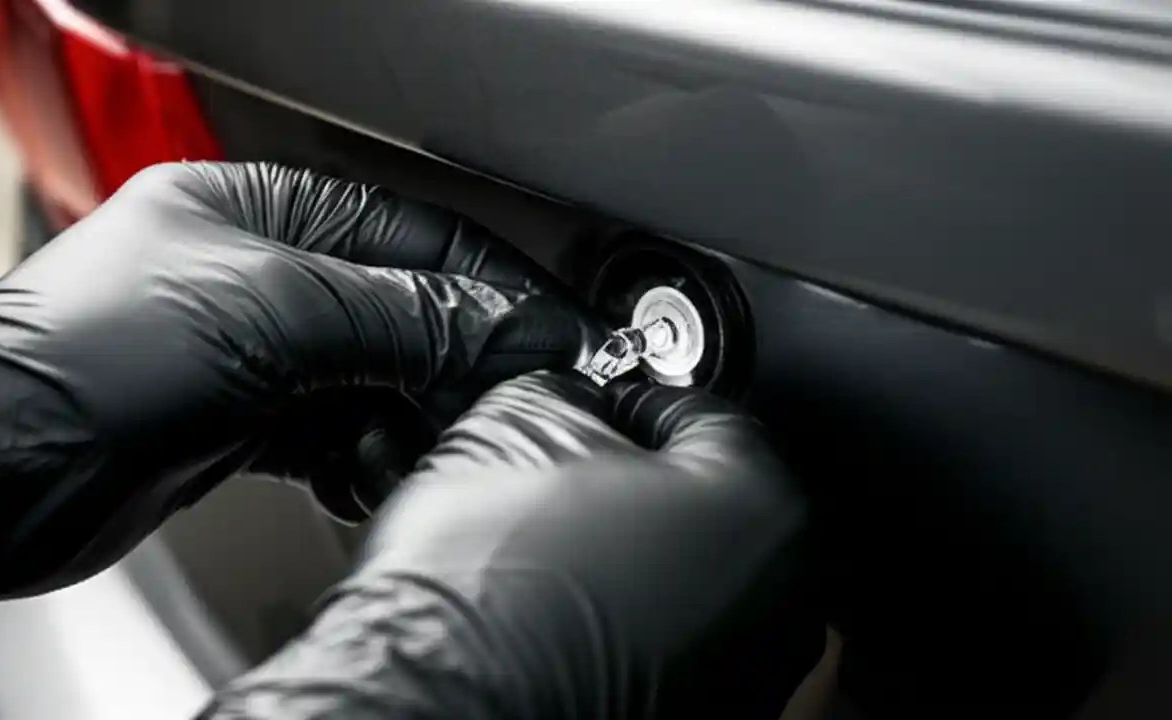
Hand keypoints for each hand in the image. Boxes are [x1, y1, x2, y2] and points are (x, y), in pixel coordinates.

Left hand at [0, 162, 596, 627]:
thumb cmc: (85, 360)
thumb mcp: (268, 312)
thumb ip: (397, 317)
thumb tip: (499, 327)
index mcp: (267, 210)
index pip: (416, 239)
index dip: (492, 289)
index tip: (552, 335)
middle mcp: (264, 276)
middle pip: (403, 315)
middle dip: (456, 365)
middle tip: (499, 406)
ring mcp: (253, 353)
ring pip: (376, 382)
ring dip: (408, 422)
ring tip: (415, 450)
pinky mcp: (242, 424)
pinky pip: (337, 435)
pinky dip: (363, 458)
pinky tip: (365, 474)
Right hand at [204, 372, 822, 718]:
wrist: (434, 710)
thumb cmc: (487, 591)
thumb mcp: (518, 426)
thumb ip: (571, 389)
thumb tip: (577, 397)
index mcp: (762, 508)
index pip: (699, 410)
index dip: (622, 397)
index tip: (585, 403)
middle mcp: (780, 602)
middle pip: (696, 498)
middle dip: (621, 476)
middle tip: (550, 473)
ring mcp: (743, 674)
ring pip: (676, 572)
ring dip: (617, 547)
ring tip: (535, 544)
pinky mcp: (696, 718)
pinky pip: (661, 638)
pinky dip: (615, 615)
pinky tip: (548, 607)